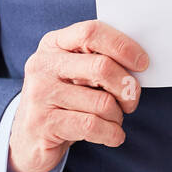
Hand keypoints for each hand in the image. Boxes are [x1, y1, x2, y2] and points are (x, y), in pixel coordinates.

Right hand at [9, 20, 149, 171]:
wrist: (29, 139)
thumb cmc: (65, 100)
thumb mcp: (77, 73)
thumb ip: (100, 60)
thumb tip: (139, 63)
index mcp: (54, 44)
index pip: (91, 32)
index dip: (122, 45)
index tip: (142, 63)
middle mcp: (42, 65)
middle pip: (101, 67)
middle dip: (126, 87)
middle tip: (131, 101)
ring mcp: (39, 94)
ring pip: (101, 102)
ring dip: (117, 116)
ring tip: (113, 120)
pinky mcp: (42, 123)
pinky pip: (92, 125)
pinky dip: (112, 133)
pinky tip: (113, 136)